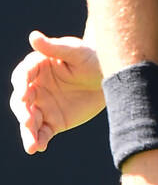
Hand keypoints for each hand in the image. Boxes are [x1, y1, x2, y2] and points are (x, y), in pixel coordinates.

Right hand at [10, 31, 104, 152]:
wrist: (110, 78)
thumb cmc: (92, 58)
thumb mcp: (76, 51)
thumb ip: (55, 47)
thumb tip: (33, 36)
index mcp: (36, 68)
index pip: (22, 76)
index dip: (21, 84)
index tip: (25, 94)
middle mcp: (35, 88)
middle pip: (20, 102)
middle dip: (22, 112)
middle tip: (28, 120)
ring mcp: (43, 106)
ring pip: (28, 121)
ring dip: (27, 132)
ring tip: (31, 145)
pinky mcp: (53, 122)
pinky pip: (42, 133)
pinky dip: (38, 141)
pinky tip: (38, 148)